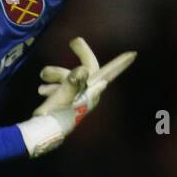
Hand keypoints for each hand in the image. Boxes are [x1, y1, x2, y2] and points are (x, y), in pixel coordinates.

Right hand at [17, 37, 137, 156]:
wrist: (43, 135)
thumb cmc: (54, 116)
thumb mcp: (62, 97)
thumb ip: (72, 82)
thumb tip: (82, 69)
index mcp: (90, 92)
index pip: (107, 73)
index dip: (119, 64)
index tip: (133, 54)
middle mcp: (88, 93)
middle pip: (88, 67)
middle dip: (80, 55)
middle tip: (74, 41)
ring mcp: (78, 97)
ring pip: (70, 76)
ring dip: (55, 75)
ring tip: (43, 83)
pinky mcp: (68, 101)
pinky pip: (63, 85)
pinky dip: (53, 87)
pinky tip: (43, 91)